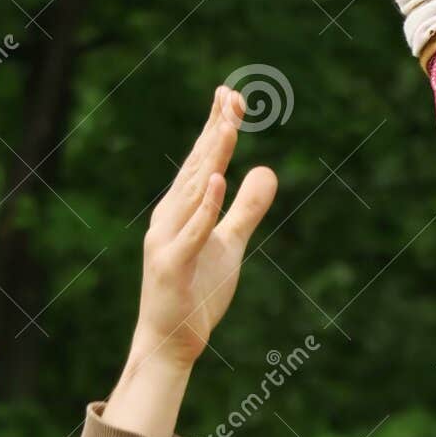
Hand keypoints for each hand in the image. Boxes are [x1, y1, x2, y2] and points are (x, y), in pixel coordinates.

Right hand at [106, 87, 277, 436]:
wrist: (170, 342)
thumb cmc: (196, 291)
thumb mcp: (231, 244)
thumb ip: (247, 208)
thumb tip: (268, 170)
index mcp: (182, 209)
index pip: (203, 160)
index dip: (216, 126)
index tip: (231, 94)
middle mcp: (169, 216)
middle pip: (198, 166)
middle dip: (215, 130)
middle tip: (231, 95)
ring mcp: (167, 239)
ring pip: (194, 191)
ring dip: (212, 156)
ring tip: (229, 125)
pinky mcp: (172, 265)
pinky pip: (192, 231)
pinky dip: (204, 206)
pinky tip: (217, 180)